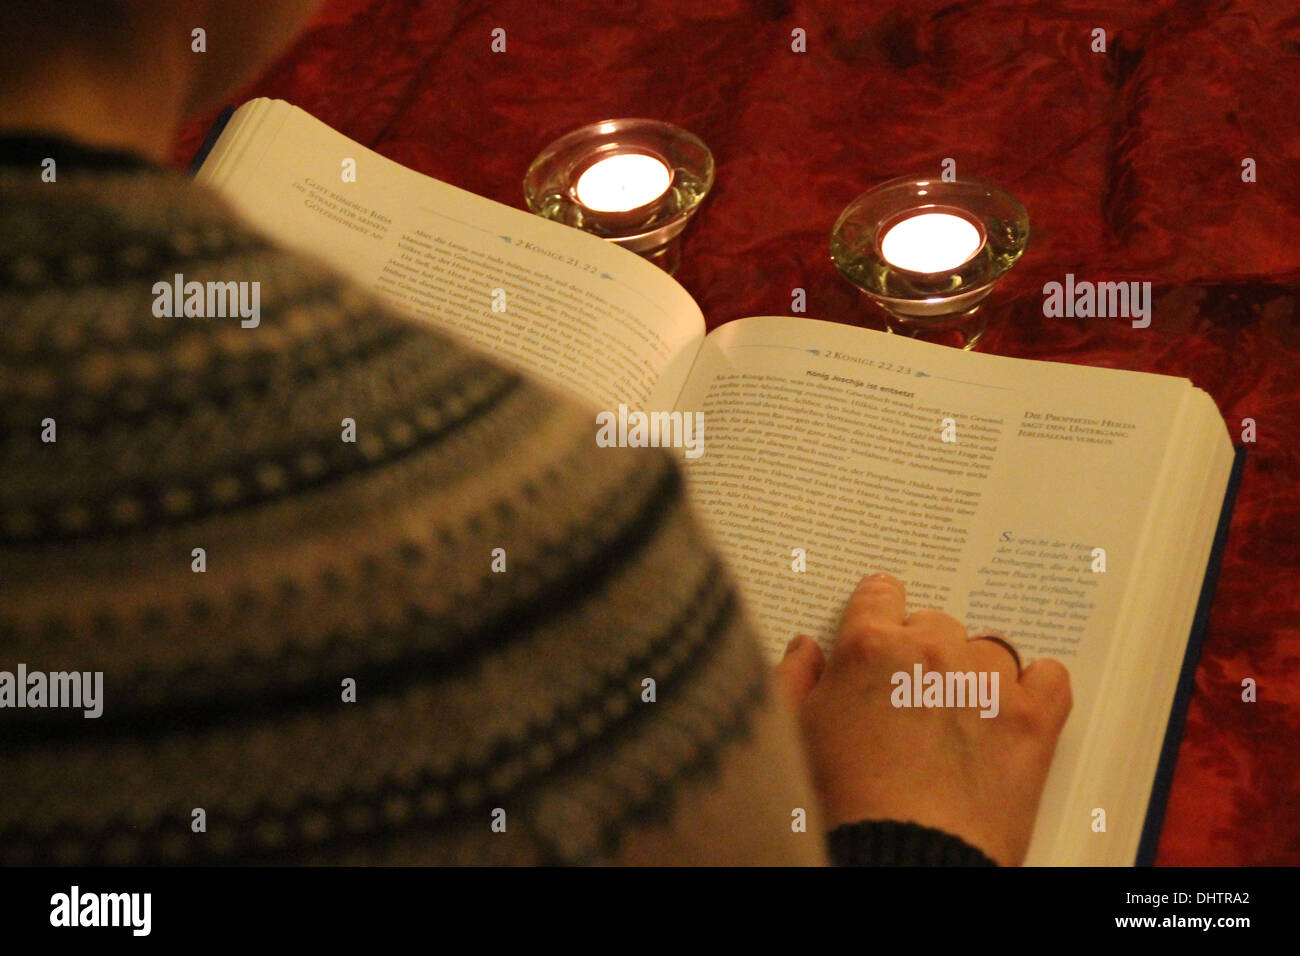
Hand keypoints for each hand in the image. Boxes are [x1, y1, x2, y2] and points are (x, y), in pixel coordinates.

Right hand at [774, 572, 1071, 864]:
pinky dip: (1035, 688)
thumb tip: (806, 647)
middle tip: (910, 697)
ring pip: (988, 649)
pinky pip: (1050, 675)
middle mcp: (932, 652)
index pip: (880, 593)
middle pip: (935, 622)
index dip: (877, 614)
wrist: (903, 861)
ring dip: (974, 674)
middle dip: (923, 652)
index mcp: (870, 647)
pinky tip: (1013, 710)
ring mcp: (987, 683)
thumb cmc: (843, 803)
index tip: (881, 627)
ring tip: (958, 719)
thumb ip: (794, 677)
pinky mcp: (1033, 719)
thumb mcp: (793, 734)